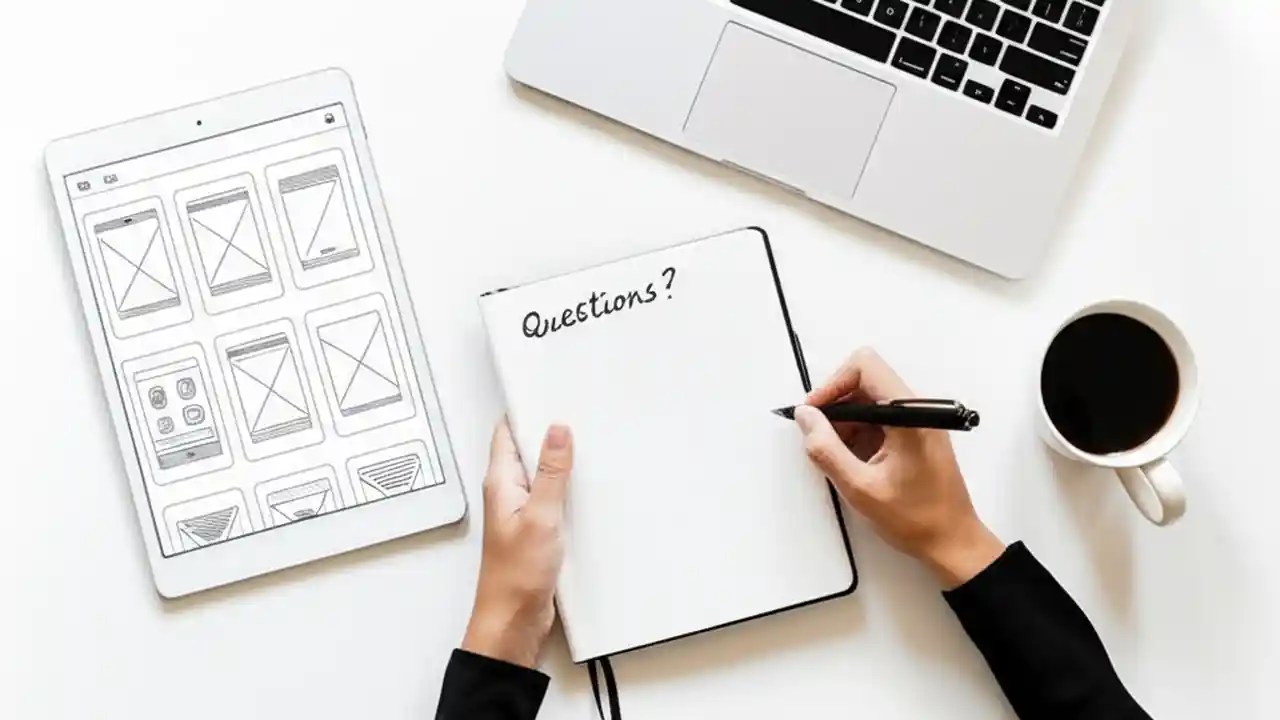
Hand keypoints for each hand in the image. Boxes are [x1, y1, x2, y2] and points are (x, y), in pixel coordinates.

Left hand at [462, 419, 572, 667]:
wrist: (513, 622)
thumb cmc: (516, 576)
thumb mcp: (540, 516)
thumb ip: (551, 473)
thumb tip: (557, 429)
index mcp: (501, 482)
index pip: (507, 432)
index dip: (526, 409)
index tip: (550, 391)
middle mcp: (508, 493)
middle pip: (526, 450)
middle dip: (549, 432)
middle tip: (579, 412)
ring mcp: (522, 512)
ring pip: (542, 475)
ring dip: (561, 462)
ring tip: (589, 443)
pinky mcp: (536, 530)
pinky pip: (552, 499)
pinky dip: (568, 489)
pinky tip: (587, 487)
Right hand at [793, 348, 1003, 588]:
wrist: (953, 543)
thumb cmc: (915, 519)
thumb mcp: (860, 488)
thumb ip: (826, 449)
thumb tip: (804, 416)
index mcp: (909, 415)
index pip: (865, 366)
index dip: (832, 385)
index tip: (814, 414)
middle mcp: (918, 409)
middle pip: (866, 381)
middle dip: (836, 406)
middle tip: (819, 439)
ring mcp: (921, 421)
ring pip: (870, 400)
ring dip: (847, 423)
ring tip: (839, 459)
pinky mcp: (918, 434)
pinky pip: (881, 418)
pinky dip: (860, 434)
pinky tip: (855, 463)